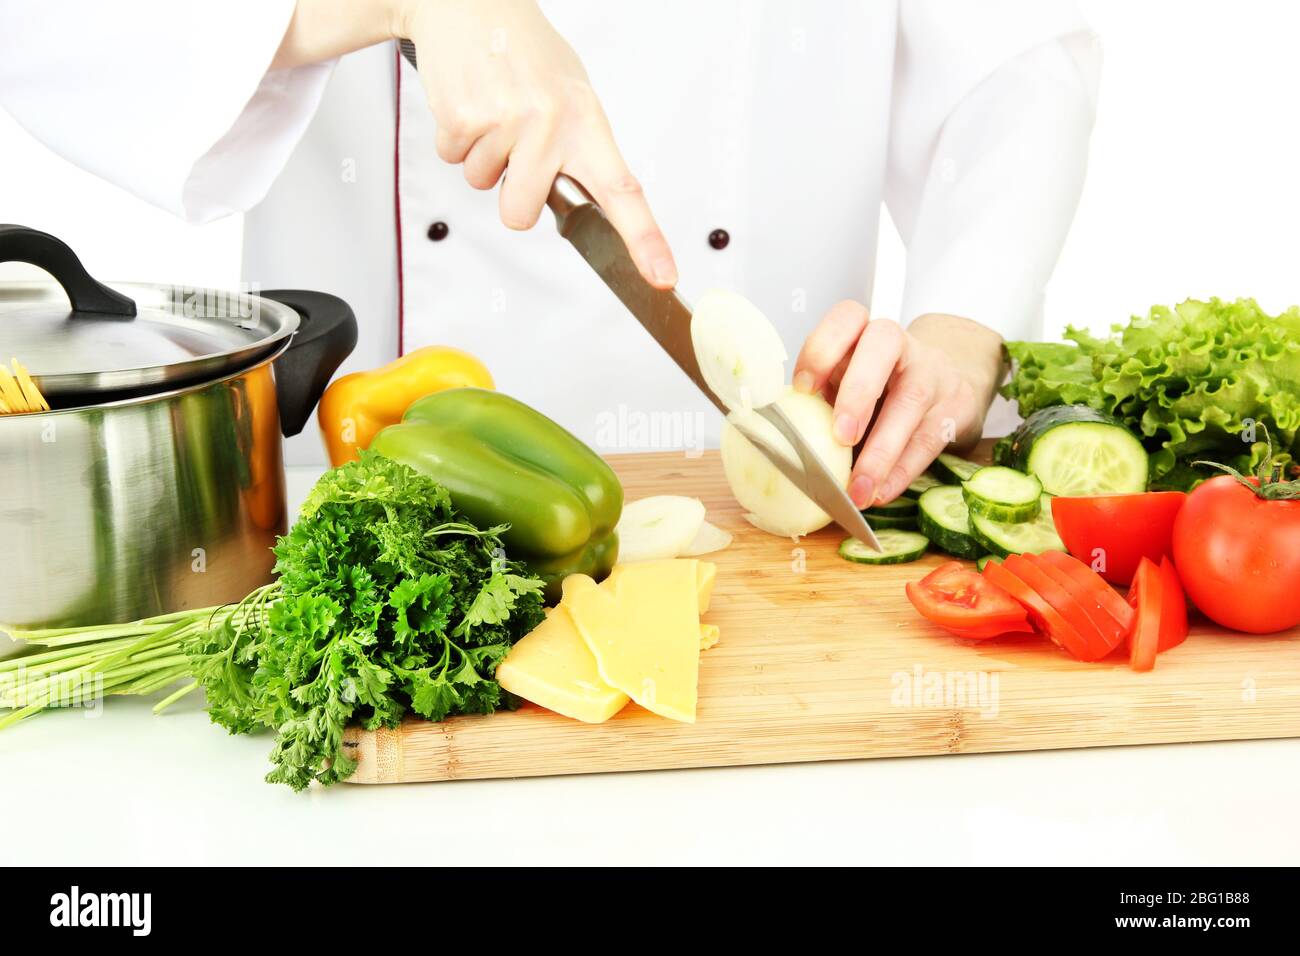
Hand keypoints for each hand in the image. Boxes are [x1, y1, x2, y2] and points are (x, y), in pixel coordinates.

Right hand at [273, 0, 676, 288]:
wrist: (469, 1)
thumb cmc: (525, 51)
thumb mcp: (570, 93)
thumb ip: (579, 149)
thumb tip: (586, 204)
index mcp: (586, 121)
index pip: (623, 191)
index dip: (644, 240)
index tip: (661, 275)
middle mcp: (550, 125)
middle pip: (521, 214)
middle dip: (509, 193)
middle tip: (513, 146)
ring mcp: (505, 123)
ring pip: (482, 185)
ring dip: (481, 155)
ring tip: (492, 108)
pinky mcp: (462, 118)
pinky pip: (452, 160)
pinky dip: (455, 138)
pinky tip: (469, 101)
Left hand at [791, 306, 1004, 507]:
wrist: (942, 385)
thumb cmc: (878, 387)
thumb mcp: (845, 383)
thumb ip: (820, 401)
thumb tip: (781, 445)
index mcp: (862, 333)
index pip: (846, 317)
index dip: (822, 349)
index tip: (803, 389)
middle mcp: (900, 344)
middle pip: (884, 344)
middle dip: (859, 390)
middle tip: (841, 436)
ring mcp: (932, 372)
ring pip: (911, 400)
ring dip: (882, 451)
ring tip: (858, 488)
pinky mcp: (955, 407)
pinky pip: (929, 439)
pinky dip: (902, 472)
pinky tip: (881, 492)